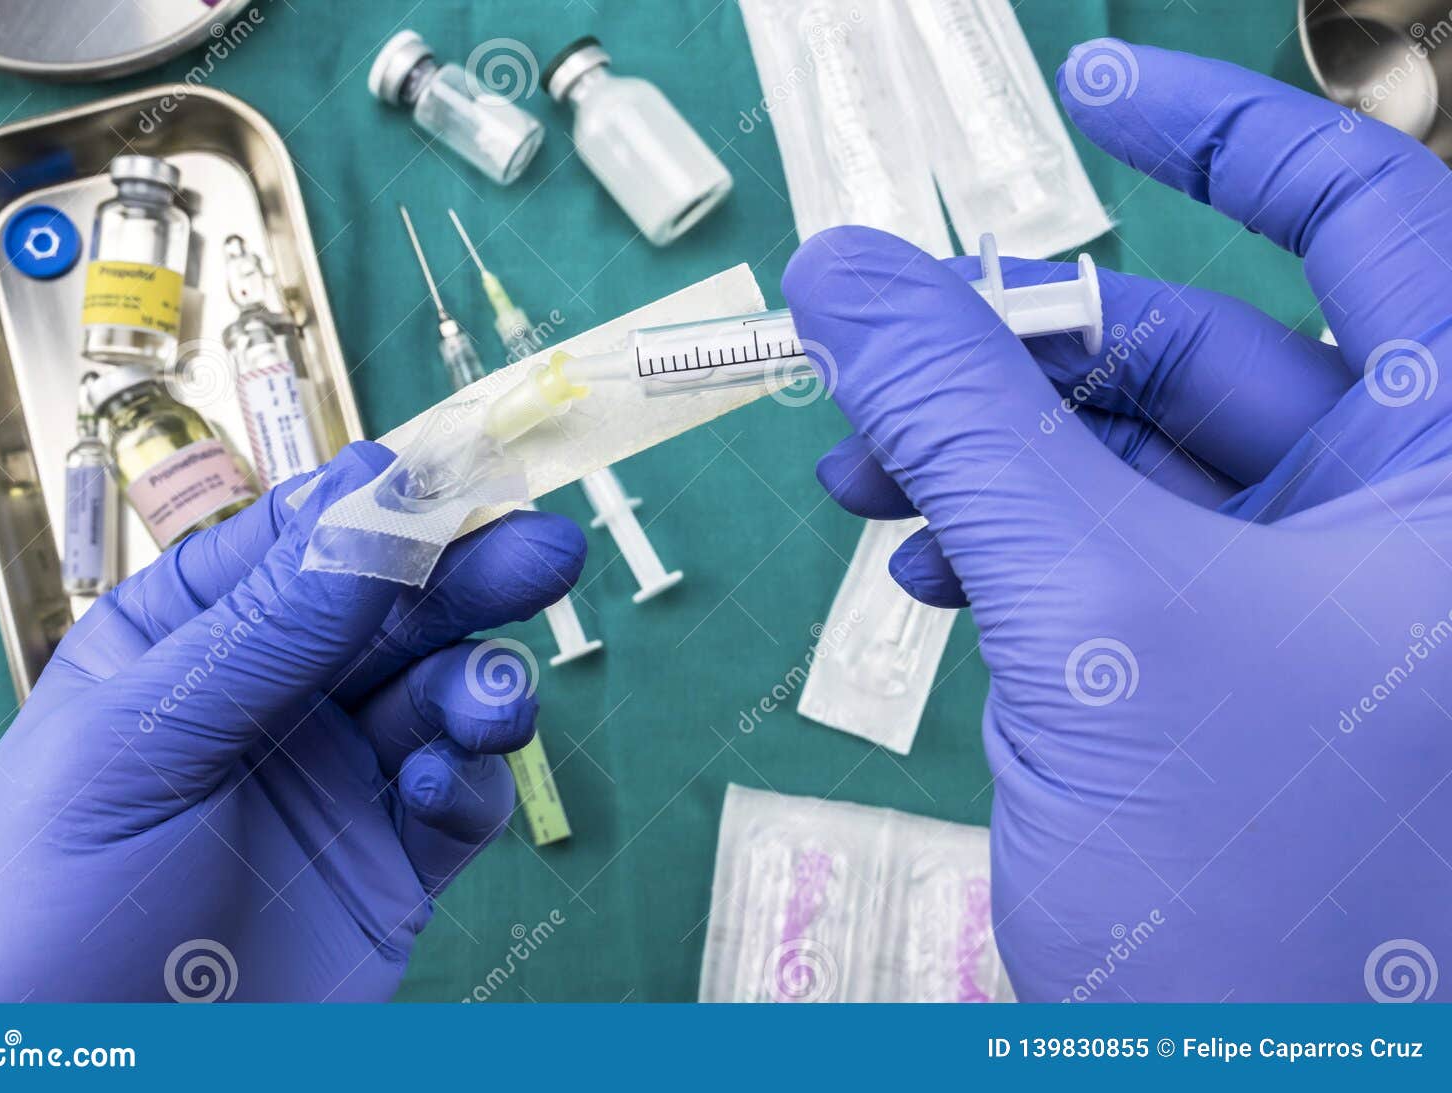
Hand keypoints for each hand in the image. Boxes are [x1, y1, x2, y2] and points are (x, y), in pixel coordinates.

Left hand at [0, 442, 583, 1001]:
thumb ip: (271, 631)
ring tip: (491, 704)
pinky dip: (469, 782)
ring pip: (438, 698)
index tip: (448, 476)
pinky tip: (438, 791)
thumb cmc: (50, 914)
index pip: (292, 544)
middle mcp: (267, 704)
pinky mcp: (388, 871)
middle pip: (388, 611)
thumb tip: (376, 498)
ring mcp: (333, 787)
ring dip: (478, 686)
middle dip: (464, 577)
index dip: (374, 506)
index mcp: (180, 646)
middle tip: (544, 551)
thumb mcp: (141, 749)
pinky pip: (458, 800)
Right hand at [784, 41, 1451, 1001]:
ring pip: (1143, 465)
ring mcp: (1325, 613)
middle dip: (1028, 349)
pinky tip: (921, 577)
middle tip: (886, 360)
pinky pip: (1119, 562)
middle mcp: (1410, 531)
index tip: (1089, 90)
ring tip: (864, 482)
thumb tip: (844, 272)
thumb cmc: (1255, 890)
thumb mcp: (1091, 612)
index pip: (1376, 216)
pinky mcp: (1241, 683)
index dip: (1227, 135)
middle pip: (1209, 352)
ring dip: (989, 456)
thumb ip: (964, 417)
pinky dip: (1011, 549)